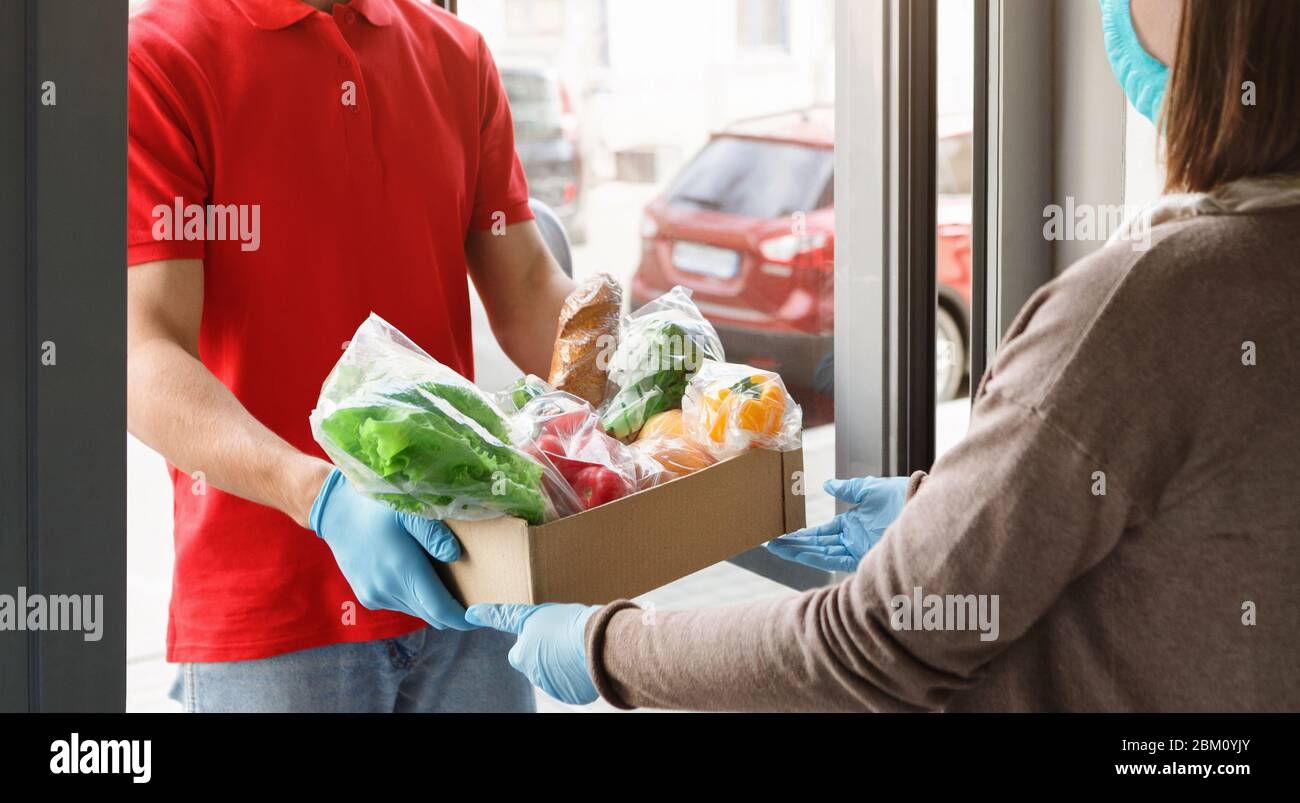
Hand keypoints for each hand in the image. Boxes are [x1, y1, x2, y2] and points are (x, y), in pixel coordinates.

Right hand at [310, 468, 472, 629]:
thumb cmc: (377, 506)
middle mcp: (388, 590)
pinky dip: (412, 597)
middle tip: (470, 599)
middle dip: (451, 612)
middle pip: (430, 614)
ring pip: (415, 610)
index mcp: (403, 571)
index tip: (481, 617)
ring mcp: (375, 596)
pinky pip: (399, 604)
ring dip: (430, 603)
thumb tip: (455, 556)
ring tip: (444, 584)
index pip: (440, 610)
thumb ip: (434, 535)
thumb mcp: (410, 511)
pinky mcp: (366, 596)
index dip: (462, 619)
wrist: (336, 511)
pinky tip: (416, 577)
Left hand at [466, 603, 598, 704]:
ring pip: (548, 671)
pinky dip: (573, 678)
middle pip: (531, 655)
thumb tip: (529, 638)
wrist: (599, 645)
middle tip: (565, 640)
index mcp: (525, 627)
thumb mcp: (556, 616)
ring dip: (559, 665)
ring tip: (579, 652)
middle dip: (543, 651)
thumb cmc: (580, 625)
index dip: (487, 614)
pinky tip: (584, 666)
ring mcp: (540, 678)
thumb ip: (539, 629)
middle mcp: (524, 656)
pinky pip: (566, 684)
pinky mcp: (559, 693)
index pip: (503, 618)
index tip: (470, 613)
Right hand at [766, 476, 909, 571]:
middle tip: (771, 546)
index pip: (821, 533)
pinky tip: (800, 554)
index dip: (802, 536)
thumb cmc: (899, 495)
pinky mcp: (864, 557)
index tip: (783, 537)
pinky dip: (816, 558)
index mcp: (852, 524)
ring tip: (778, 550)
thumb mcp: (868, 488)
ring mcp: (857, 550)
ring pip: (822, 554)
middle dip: (794, 546)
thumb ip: (846, 489)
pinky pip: (835, 560)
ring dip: (799, 552)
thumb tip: (827, 484)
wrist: (920, 505)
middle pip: (817, 546)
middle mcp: (852, 540)